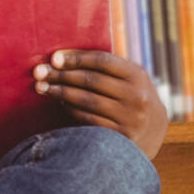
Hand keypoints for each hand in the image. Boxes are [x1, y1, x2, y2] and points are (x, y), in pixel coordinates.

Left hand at [32, 49, 167, 159]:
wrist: (154, 129)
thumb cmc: (130, 94)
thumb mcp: (128, 76)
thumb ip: (105, 67)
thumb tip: (61, 57)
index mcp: (137, 75)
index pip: (102, 61)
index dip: (76, 58)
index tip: (54, 58)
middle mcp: (136, 96)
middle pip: (91, 81)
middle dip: (61, 75)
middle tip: (39, 72)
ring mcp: (130, 118)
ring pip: (86, 101)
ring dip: (60, 92)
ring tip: (42, 86)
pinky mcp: (121, 136)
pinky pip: (88, 119)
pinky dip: (70, 109)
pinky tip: (59, 101)